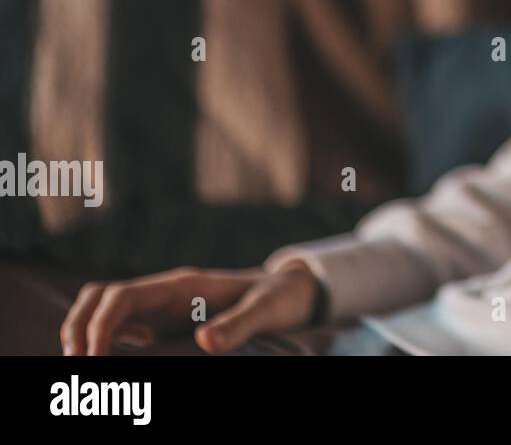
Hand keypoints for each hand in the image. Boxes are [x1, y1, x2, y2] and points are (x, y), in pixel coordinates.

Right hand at [60, 261, 321, 355]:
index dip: (98, 325)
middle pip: (100, 298)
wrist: (292, 290)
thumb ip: (237, 326)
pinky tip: (115, 359)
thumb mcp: (265, 312)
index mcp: (182, 285)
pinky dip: (106, 340)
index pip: (120, 296)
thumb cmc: (279, 298)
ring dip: (87, 332)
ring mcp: (163, 305)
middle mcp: (165, 292)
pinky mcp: (167, 320)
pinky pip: (123, 324)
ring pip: (106, 309)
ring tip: (88, 365)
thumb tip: (205, 343)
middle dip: (79, 327)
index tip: (93, 358)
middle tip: (79, 364)